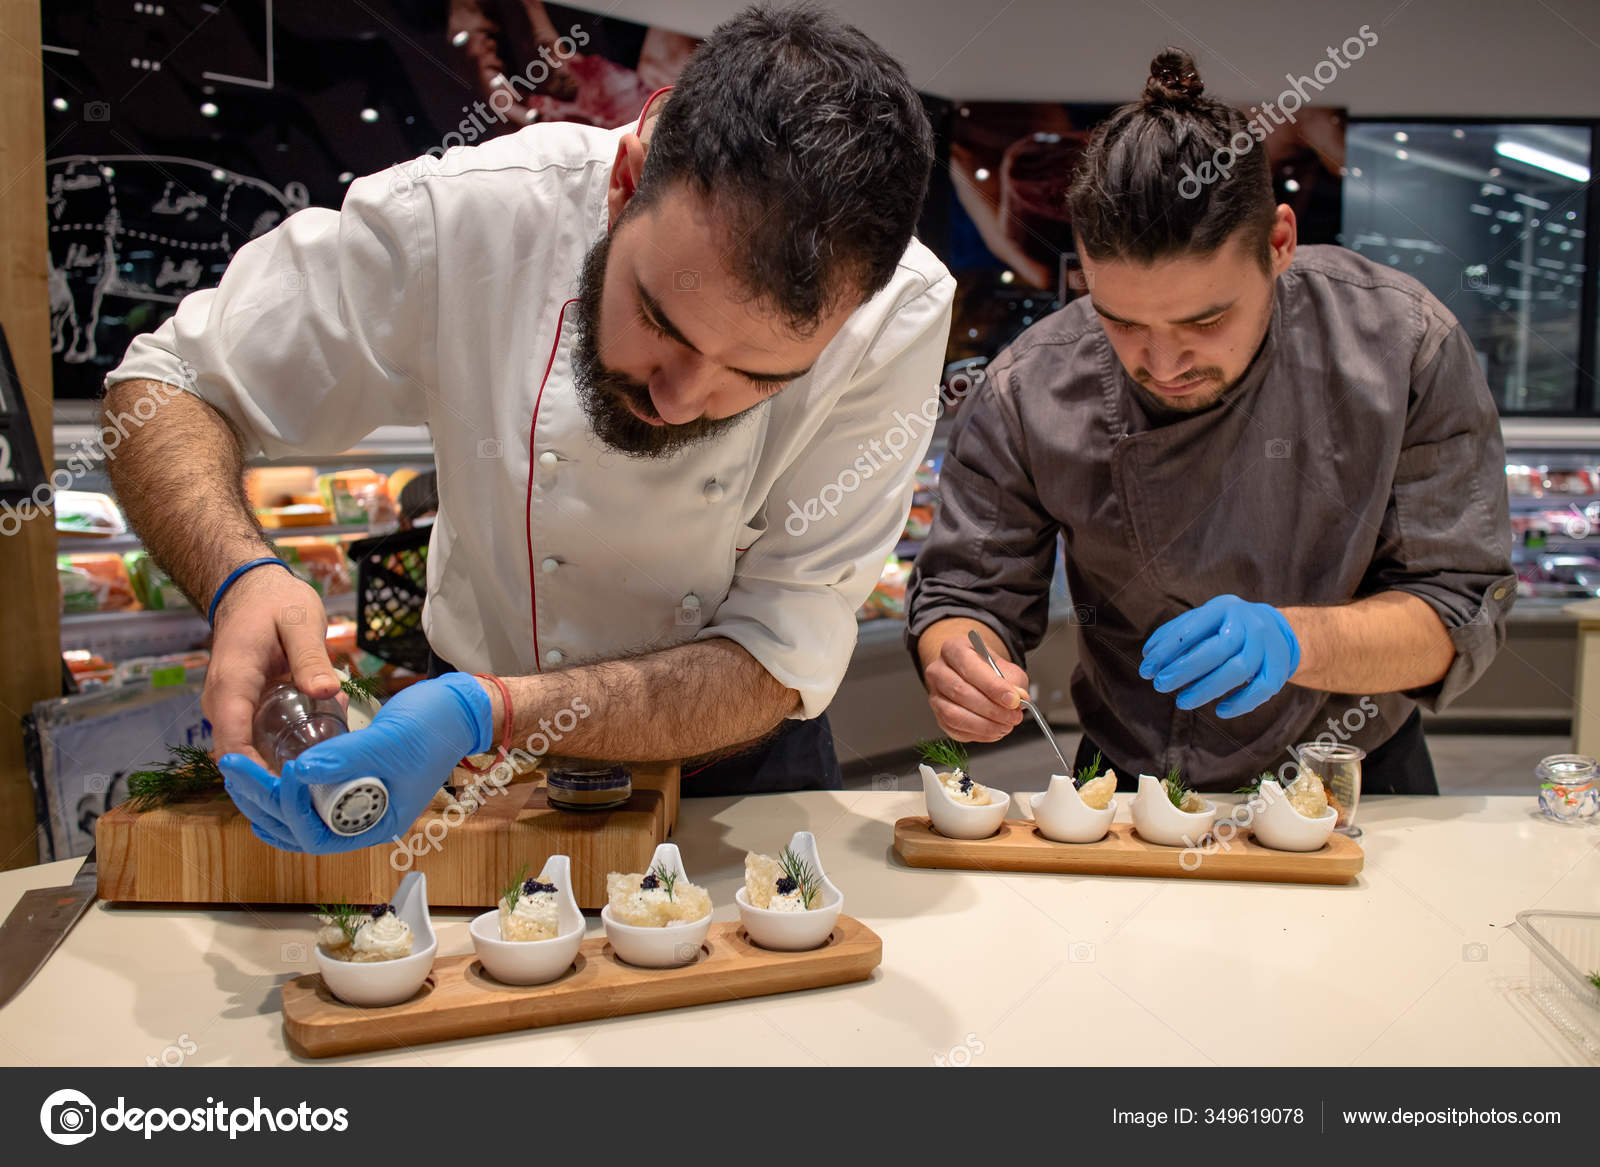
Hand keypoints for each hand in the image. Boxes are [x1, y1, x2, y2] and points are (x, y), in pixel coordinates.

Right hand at [204, 565, 340, 764]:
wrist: (252, 590)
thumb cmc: (274, 602)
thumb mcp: (301, 621)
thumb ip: (312, 656)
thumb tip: (326, 692)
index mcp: (233, 682)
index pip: (231, 741)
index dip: (255, 773)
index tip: (288, 790)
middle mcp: (222, 702)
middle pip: (240, 756)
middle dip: (280, 770)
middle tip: (327, 771)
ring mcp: (230, 709)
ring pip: (252, 750)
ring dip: (289, 754)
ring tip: (333, 741)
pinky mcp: (243, 709)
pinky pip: (260, 737)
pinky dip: (289, 739)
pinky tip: (325, 727)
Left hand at [219, 672, 492, 853]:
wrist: (459, 708)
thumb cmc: (434, 727)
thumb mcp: (390, 741)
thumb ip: (344, 757)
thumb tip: (295, 771)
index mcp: (376, 823)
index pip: (317, 835)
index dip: (288, 807)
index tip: (276, 771)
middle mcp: (362, 820)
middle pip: (298, 829)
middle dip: (261, 801)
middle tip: (232, 766)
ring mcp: (356, 801)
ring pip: (296, 813)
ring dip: (264, 794)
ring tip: (237, 768)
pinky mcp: (350, 779)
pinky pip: (307, 792)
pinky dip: (282, 783)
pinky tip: (262, 766)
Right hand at [921, 620, 1028, 741]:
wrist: (976, 677)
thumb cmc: (990, 671)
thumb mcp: (1007, 669)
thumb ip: (1014, 682)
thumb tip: (1019, 698)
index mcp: (954, 649)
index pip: (969, 666)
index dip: (993, 686)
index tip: (1013, 700)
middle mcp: (938, 670)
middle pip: (960, 691)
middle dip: (992, 708)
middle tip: (1014, 715)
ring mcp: (935, 695)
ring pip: (954, 714)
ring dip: (985, 725)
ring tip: (1006, 725)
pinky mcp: (938, 716)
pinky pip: (955, 729)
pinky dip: (979, 734)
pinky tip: (994, 730)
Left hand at [1139, 594, 1299, 717]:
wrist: (1275, 626)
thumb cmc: (1226, 626)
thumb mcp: (1203, 620)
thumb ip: (1175, 634)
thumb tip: (1149, 656)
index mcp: (1224, 608)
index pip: (1192, 629)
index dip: (1167, 651)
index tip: (1147, 670)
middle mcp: (1250, 623)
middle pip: (1218, 649)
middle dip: (1185, 670)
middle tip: (1160, 686)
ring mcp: (1268, 644)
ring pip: (1240, 669)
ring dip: (1208, 689)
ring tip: (1182, 702)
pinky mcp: (1281, 666)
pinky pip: (1263, 688)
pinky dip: (1242, 703)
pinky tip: (1220, 711)